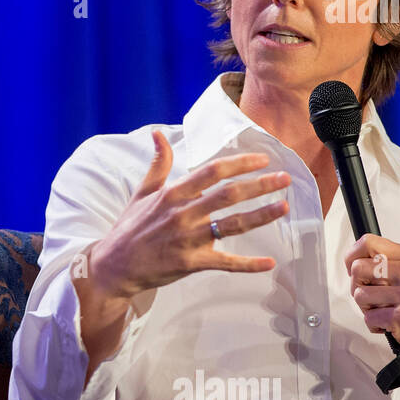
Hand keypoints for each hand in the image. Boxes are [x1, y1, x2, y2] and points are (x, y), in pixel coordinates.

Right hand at [86, 129, 290, 302]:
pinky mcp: (191, 263)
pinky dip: (248, 264)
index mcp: (172, 194)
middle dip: (260, 184)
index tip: (262, 160)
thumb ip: (158, 164)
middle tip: (285, 178)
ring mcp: (187, 239)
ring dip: (261, 215)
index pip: (212, 172)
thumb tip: (158, 133)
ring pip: (232, 224)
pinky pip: (225, 262)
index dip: (239, 164)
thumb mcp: (141, 192)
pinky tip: (269, 262)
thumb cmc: (130, 228)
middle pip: (228, 194)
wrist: (114, 266)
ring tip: (284, 206)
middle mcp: (182, 214)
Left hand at [343, 234, 399, 399]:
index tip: (355, 269)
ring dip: (366, 308)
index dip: (352, 257)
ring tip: (385, 311)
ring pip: (358, 294)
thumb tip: (351, 256)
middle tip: (375, 298)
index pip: (368, 242)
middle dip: (358, 286)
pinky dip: (374, 324)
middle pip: (357, 268)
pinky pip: (368, 317)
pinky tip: (389, 324)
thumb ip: (380, 263)